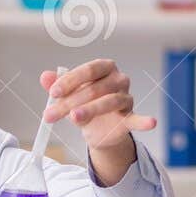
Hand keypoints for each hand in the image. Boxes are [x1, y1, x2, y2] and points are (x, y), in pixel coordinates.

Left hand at [40, 59, 155, 186]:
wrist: (97, 129)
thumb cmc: (83, 104)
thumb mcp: (68, 95)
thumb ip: (57, 85)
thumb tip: (44, 76)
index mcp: (103, 68)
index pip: (88, 70)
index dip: (70, 80)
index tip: (53, 93)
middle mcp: (118, 79)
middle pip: (95, 88)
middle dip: (70, 102)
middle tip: (51, 115)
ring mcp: (126, 98)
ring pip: (110, 102)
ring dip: (90, 110)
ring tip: (74, 118)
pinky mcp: (130, 117)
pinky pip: (138, 119)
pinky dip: (144, 121)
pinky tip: (151, 122)